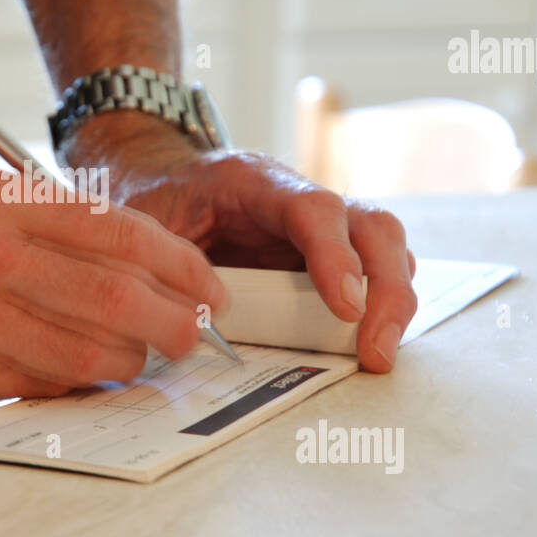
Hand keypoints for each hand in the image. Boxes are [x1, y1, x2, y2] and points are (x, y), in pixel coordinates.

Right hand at [0, 168, 228, 408]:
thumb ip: (32, 229)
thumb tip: (121, 270)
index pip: (115, 228)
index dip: (177, 263)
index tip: (207, 288)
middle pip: (114, 291)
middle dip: (175, 320)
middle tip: (198, 336)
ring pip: (84, 348)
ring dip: (130, 363)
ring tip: (145, 363)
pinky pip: (35, 386)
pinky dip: (75, 389)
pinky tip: (87, 384)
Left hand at [62, 113, 418, 373]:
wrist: (160, 180)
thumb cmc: (155, 201)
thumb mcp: (144, 224)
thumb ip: (166, 265)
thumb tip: (185, 323)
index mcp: (252, 182)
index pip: (313, 209)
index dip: (334, 255)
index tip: (345, 306)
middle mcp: (299, 197)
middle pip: (371, 226)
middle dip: (385, 288)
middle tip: (375, 350)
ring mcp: (320, 226)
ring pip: (384, 248)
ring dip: (392, 302)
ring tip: (377, 356)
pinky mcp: (326, 254)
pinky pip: (371, 273)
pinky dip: (380, 307)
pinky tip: (369, 344)